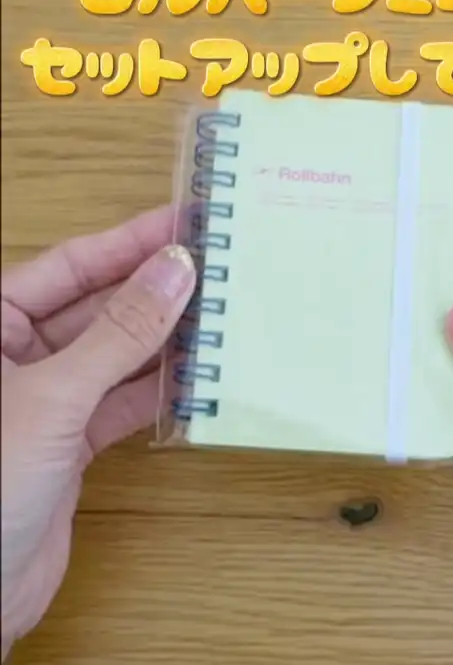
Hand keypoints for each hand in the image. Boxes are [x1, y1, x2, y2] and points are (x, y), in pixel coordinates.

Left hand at [1, 207, 195, 660]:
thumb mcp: (53, 396)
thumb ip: (119, 334)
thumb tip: (175, 271)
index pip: (71, 265)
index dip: (129, 242)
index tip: (184, 224)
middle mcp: (17, 354)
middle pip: (98, 306)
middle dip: (155, 290)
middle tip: (217, 268)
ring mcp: (47, 398)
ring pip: (116, 354)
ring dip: (165, 340)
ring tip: (219, 316)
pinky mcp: (69, 441)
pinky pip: (122, 402)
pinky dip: (159, 392)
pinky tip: (198, 377)